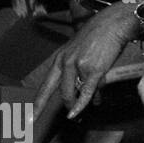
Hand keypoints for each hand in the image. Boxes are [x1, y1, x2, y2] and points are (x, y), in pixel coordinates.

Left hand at [34, 0, 139, 118]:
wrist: (113, 24)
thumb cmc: (99, 35)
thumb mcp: (80, 51)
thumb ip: (78, 69)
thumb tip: (84, 89)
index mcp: (60, 58)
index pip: (46, 86)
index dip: (38, 104)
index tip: (30, 118)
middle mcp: (65, 63)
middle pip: (61, 93)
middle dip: (66, 105)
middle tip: (70, 117)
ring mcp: (78, 66)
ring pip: (76, 92)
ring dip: (80, 103)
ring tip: (90, 105)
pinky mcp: (93, 69)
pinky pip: (88, 92)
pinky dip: (82, 104)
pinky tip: (78, 112)